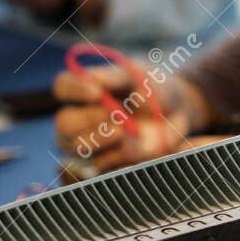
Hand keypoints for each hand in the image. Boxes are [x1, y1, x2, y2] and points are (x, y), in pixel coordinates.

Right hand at [52, 59, 209, 172]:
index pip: (62, 86)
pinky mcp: (105, 160)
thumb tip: (92, 79)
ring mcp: (90, 139)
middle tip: (116, 114)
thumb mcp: (139, 76)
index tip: (97, 93)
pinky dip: (114, 154)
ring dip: (98, 139)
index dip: (73, 90)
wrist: (176, 112)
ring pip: (75, 146)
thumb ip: (115, 77)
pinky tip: (131, 145)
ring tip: (123, 131)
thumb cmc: (153, 88)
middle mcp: (81, 114)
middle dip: (87, 120)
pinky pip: (97, 164)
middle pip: (64, 123)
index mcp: (85, 88)